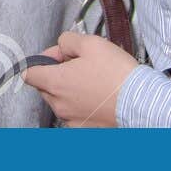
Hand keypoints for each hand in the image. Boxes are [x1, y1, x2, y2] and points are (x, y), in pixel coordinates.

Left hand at [21, 31, 141, 126]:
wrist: (142, 102)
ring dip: (70, 89)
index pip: (28, 73)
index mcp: (56, 83)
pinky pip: (74, 113)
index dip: (41, 60)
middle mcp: (59, 105)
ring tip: (93, 80)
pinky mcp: (85, 129)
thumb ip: (67, 40)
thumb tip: (62, 46)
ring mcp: (71, 120)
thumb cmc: (118, 75)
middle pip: (45, 86)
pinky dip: (81, 104)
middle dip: (58, 72)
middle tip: (80, 64)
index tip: (56, 56)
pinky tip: (98, 95)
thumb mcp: (90, 42)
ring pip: (60, 100)